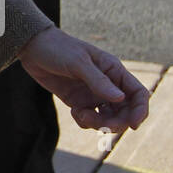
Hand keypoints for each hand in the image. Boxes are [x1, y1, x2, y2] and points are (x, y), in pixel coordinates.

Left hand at [18, 27, 149, 132]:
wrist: (31, 47)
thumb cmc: (57, 48)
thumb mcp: (77, 62)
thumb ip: (98, 81)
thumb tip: (121, 99)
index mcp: (114, 71)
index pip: (138, 94)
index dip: (141, 111)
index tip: (133, 125)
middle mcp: (107, 84)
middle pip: (125, 112)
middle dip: (116, 122)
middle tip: (101, 125)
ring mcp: (93, 94)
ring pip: (108, 119)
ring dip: (99, 124)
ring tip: (80, 115)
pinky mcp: (78, 101)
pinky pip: (90, 119)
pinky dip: (85, 122)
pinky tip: (74, 112)